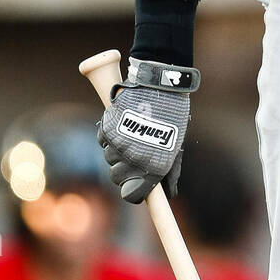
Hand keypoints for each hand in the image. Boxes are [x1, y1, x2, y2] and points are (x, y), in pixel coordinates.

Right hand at [98, 57, 198, 202]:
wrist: (161, 85)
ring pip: (109, 159)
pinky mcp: (108, 129)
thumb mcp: (176, 145)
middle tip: (133, 158)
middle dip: (123, 171)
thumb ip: (171, 171)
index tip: (133, 189)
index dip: (132, 192)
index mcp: (155, 166)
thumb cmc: (172, 116)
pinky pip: (103, 141)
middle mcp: (135, 159)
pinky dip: (109, 137)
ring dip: (117, 152)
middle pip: (117, 178)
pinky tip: (122, 126)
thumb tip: (171, 193)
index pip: (132, 194)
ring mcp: (119, 144)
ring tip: (131, 135)